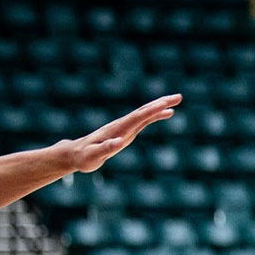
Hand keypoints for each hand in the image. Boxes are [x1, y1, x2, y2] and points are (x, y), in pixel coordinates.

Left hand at [64, 94, 181, 172]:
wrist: (76, 153)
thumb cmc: (85, 157)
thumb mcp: (94, 155)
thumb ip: (106, 148)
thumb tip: (119, 142)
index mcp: (118, 129)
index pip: (137, 117)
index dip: (152, 111)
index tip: (166, 104)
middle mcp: (123, 124)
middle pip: (144, 111)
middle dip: (161, 103)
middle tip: (178, 97)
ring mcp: (125, 127)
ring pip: (145, 113)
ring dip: (161, 106)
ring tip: (176, 101)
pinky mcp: (127, 131)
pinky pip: (144, 120)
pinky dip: (156, 116)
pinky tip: (167, 114)